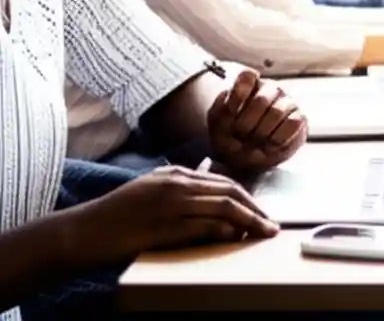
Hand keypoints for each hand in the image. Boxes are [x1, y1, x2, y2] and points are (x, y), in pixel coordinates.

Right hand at [68, 165, 277, 264]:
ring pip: (224, 206)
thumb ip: (177, 188)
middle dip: (255, 207)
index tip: (260, 210)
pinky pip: (205, 226)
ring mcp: (171, 203)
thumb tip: (208, 196)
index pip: (222, 181)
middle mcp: (176, 183)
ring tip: (264, 232)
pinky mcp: (165, 225)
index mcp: (174, 173)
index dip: (247, 197)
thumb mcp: (149, 190)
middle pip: (230, 191)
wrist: (83, 230)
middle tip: (270, 223)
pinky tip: (237, 238)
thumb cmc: (115, 216)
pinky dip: (226, 231)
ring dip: (249, 220)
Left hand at [208, 69, 306, 174]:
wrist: (248, 157)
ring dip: (261, 133)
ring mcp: (286, 102)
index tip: (230, 111)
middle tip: (239, 136)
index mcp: (248, 85)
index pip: (247, 75)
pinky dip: (278, 138)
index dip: (238, 94)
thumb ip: (223, 113)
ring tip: (254, 142)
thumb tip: (234, 105)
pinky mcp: (299, 117)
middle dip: (247, 123)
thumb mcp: (219, 125)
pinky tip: (269, 144)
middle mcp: (269, 89)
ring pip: (277, 112)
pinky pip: (293, 123)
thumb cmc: (231, 137)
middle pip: (261, 100)